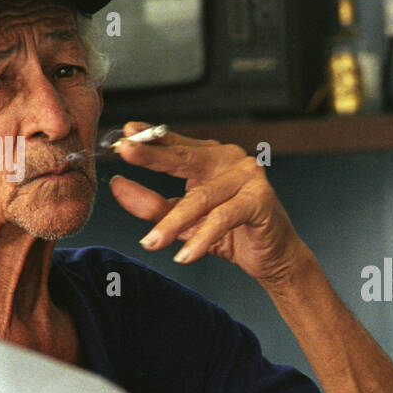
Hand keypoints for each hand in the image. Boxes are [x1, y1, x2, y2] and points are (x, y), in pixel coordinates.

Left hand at [108, 122, 307, 282]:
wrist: (274, 258)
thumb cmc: (233, 234)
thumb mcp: (185, 222)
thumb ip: (154, 205)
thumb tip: (119, 185)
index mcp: (211, 158)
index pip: (175, 144)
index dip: (149, 138)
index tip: (124, 135)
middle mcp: (230, 160)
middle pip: (185, 158)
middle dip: (153, 156)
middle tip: (126, 153)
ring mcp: (248, 176)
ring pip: (201, 197)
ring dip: (172, 223)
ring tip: (151, 242)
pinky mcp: (261, 200)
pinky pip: (223, 218)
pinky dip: (202, 239)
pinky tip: (186, 256)